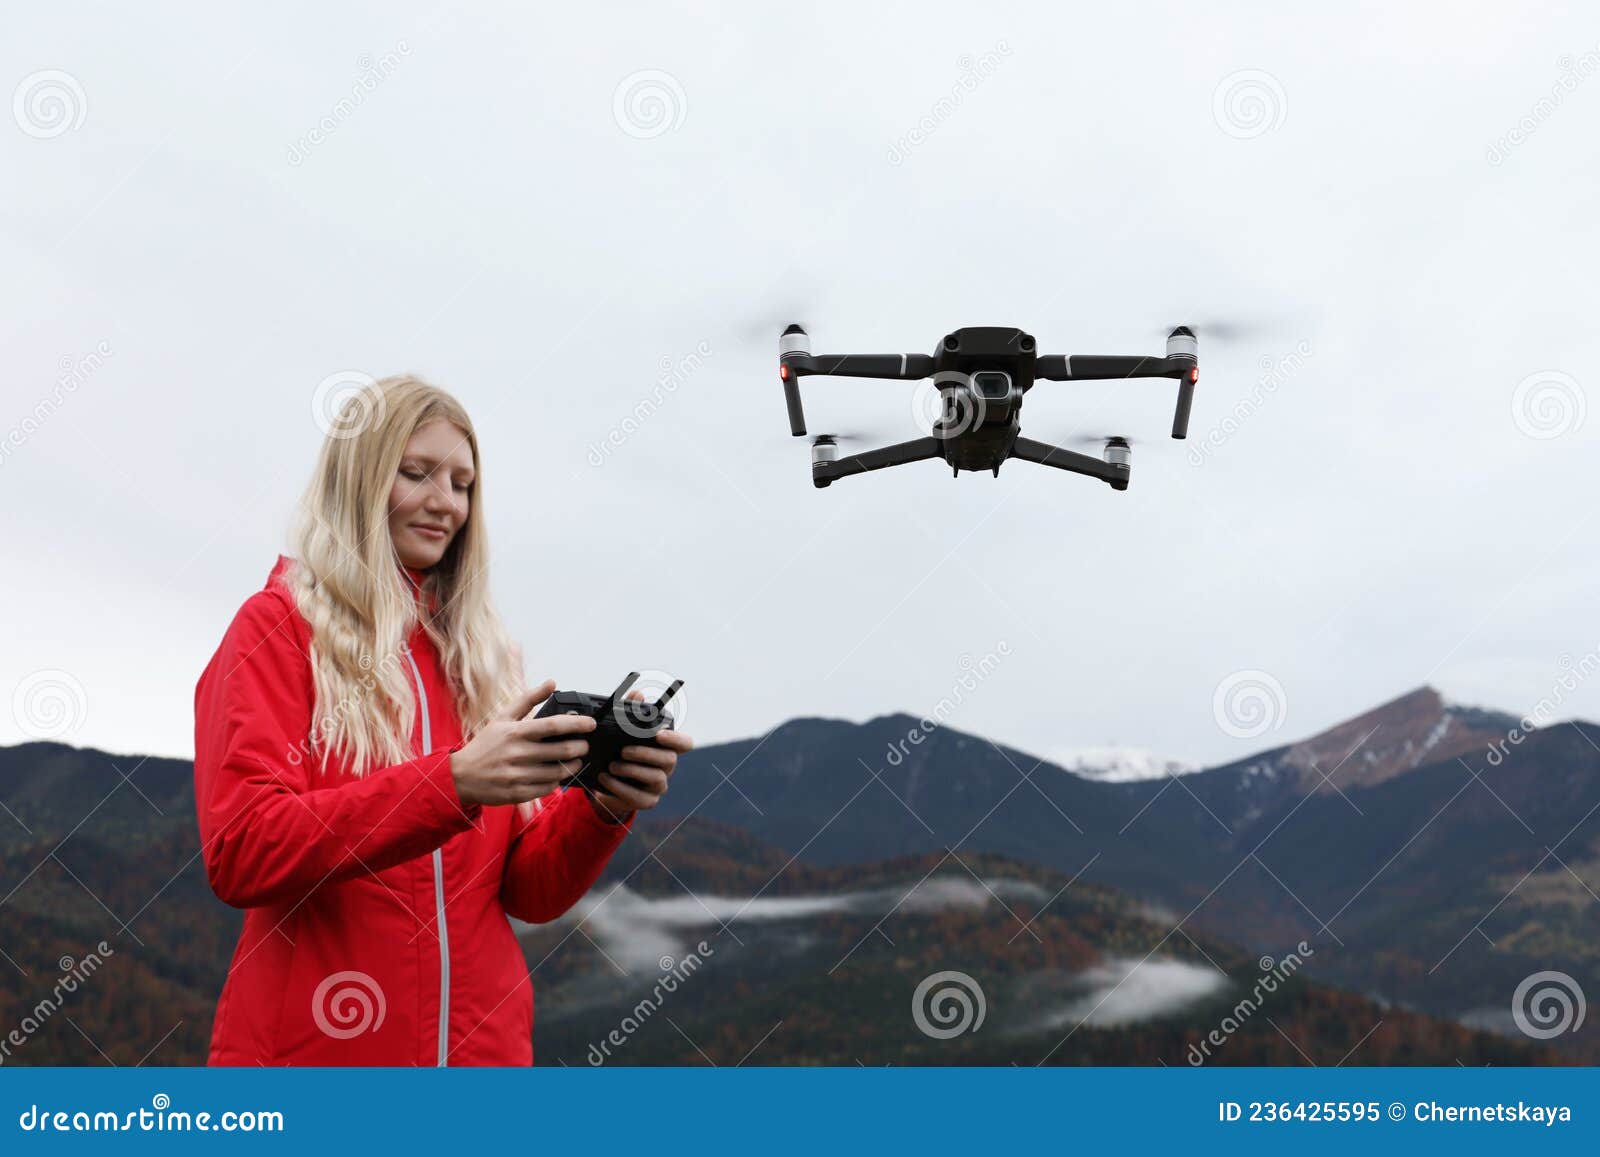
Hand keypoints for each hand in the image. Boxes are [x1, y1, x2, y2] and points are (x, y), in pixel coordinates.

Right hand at [449, 678, 596, 807]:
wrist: (461, 776)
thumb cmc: (485, 745)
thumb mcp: (503, 718)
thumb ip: (529, 699)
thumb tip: (552, 682)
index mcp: (515, 733)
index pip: (553, 726)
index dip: (576, 724)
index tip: (591, 724)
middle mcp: (517, 754)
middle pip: (562, 751)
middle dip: (580, 747)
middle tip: (584, 745)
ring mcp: (518, 776)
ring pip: (558, 772)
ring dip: (573, 765)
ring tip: (575, 759)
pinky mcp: (518, 793)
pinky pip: (547, 788)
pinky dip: (556, 781)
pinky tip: (557, 774)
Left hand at [588, 689, 693, 823]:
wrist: (606, 780)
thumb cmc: (619, 750)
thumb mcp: (621, 730)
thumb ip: (630, 710)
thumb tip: (637, 694)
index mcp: (666, 748)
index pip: (685, 743)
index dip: (676, 739)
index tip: (660, 734)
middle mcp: (667, 767)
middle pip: (669, 760)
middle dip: (646, 754)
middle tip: (623, 751)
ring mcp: (658, 786)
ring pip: (655, 779)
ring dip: (632, 771)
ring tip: (611, 767)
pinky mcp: (646, 801)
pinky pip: (638, 797)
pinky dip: (620, 789)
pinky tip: (606, 781)